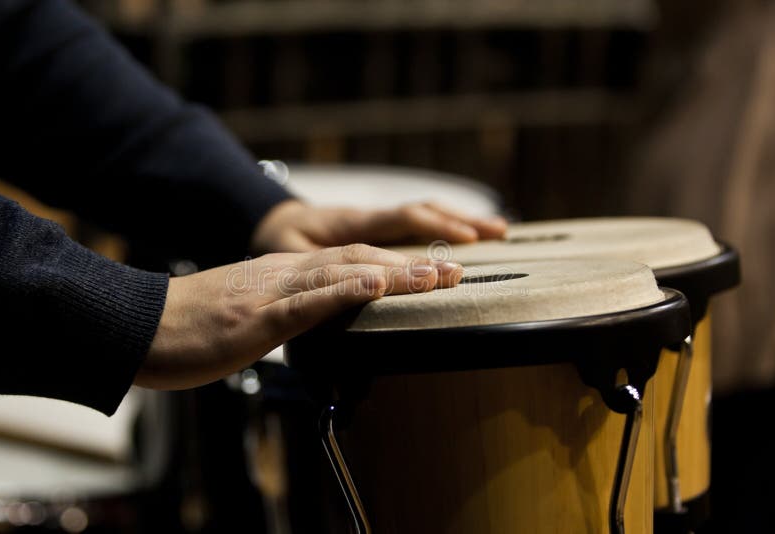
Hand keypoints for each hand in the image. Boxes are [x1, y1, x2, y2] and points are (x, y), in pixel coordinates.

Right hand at [139, 244, 462, 389]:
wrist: (139, 326)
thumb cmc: (192, 327)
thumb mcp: (251, 316)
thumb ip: (288, 314)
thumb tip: (319, 323)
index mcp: (286, 274)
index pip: (352, 262)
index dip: (398, 266)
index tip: (437, 272)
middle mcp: (285, 273)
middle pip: (359, 260)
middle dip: (412, 266)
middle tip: (459, 270)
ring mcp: (271, 291)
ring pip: (342, 274)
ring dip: (395, 274)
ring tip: (437, 275)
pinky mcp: (255, 317)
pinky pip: (306, 301)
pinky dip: (345, 291)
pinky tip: (375, 285)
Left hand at [251, 199, 507, 252]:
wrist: (274, 221)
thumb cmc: (280, 242)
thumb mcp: (287, 256)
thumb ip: (314, 271)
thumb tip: (347, 287)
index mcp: (349, 223)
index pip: (399, 221)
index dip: (433, 229)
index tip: (464, 243)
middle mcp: (369, 217)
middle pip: (421, 212)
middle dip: (461, 220)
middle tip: (500, 231)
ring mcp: (377, 219)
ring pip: (425, 213)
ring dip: (461, 219)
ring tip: (499, 229)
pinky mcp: (381, 226)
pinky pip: (418, 220)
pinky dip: (447, 223)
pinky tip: (469, 232)